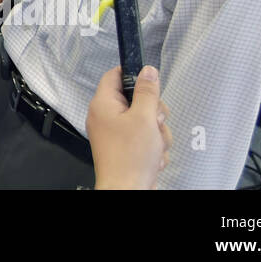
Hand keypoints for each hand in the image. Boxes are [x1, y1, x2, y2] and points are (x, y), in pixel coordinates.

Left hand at [87, 65, 171, 188]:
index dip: (134, 76)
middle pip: (135, 99)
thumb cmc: (131, 157)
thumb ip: (147, 92)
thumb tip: (147, 70)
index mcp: (103, 104)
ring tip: (154, 145)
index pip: (115, 75)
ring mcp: (115, 133)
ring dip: (157, 133)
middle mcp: (106, 117)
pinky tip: (153, 157)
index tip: (150, 85)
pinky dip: (153, 146)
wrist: (128, 191)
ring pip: (145, 120)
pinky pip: (145, 138)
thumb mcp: (145, 118)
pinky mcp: (125, 147)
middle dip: (154, 112)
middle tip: (155, 122)